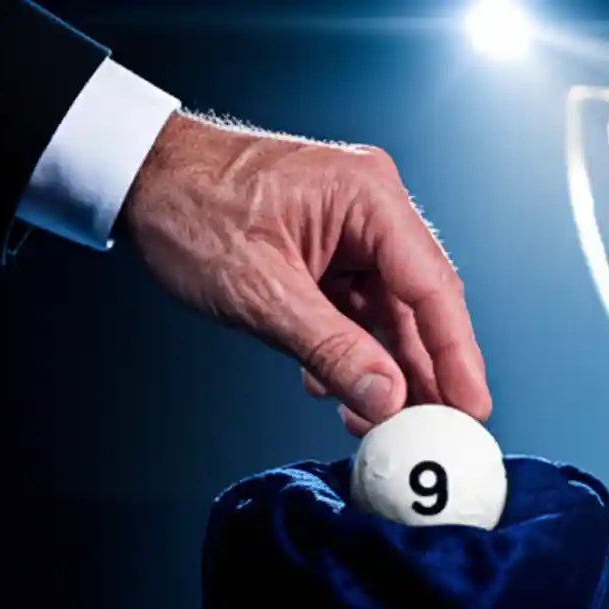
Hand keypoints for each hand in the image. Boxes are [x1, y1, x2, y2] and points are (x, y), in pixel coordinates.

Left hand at [118, 111, 490, 434]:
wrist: (137, 178)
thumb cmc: (189, 210)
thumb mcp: (262, 293)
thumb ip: (332, 350)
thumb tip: (388, 399)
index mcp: (368, 197)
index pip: (432, 287)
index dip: (458, 355)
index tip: (472, 408)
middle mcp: (371, 205)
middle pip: (420, 302)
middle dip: (424, 371)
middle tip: (435, 430)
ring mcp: (350, 226)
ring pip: (388, 311)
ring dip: (383, 368)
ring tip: (378, 422)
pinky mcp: (328, 247)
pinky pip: (356, 306)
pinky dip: (351, 348)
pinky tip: (335, 388)